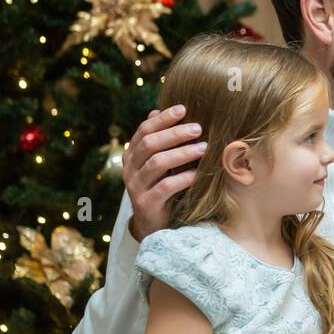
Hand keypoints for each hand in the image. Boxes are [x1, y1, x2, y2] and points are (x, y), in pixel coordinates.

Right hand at [123, 105, 209, 241]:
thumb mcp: (158, 163)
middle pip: (150, 144)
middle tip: (198, 128)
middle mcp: (130, 169)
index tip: (183, 108)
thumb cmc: (160, 187)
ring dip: (183, 153)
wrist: (152, 224)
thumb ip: (159, 141)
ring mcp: (136, 187)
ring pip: (158, 163)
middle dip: (175, 133)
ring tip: (204, 148)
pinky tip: (199, 173)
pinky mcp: (147, 204)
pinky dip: (184, 178)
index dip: (163, 119)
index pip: (144, 130)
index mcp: (132, 155)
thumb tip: (158, 110)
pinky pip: (166, 187)